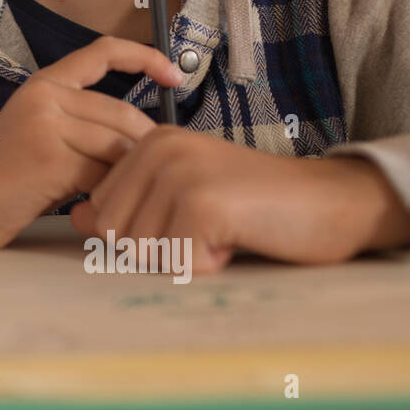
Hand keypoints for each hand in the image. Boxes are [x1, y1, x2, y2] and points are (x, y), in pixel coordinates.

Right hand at [0, 36, 183, 254]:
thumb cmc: (11, 178)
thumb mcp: (47, 135)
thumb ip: (88, 123)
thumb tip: (149, 135)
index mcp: (45, 83)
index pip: (103, 52)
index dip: (145, 57)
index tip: (174, 75)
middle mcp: (45, 95)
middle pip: (122, 113)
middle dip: (142, 148)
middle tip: (144, 176)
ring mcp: (45, 122)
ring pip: (116, 145)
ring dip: (123, 175)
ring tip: (113, 195)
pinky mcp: (49, 156)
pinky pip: (102, 173)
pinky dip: (105, 194)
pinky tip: (90, 206)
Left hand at [68, 126, 409, 273]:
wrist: (331, 202)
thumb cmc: (256, 205)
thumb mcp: (182, 200)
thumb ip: (130, 206)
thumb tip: (77, 217)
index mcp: (148, 144)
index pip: (102, 212)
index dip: (145, 235)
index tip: (192, 217)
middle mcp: (157, 149)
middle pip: (115, 235)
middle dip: (160, 249)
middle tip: (209, 228)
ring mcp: (178, 173)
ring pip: (141, 252)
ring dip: (186, 258)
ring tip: (225, 229)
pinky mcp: (201, 203)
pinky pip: (177, 263)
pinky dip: (208, 265)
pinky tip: (237, 238)